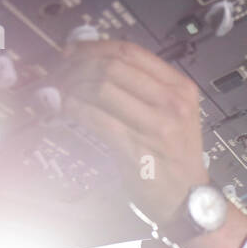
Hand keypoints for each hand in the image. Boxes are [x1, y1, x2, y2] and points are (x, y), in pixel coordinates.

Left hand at [61, 40, 206, 223]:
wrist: (187, 200)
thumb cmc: (175, 158)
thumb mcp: (175, 115)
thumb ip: (145, 89)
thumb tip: (95, 65)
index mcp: (180, 88)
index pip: (131, 52)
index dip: (95, 47)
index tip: (73, 52)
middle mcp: (171, 103)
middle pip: (113, 67)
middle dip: (78, 66)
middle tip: (59, 72)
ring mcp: (155, 126)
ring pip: (101, 89)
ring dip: (72, 86)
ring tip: (59, 90)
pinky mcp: (135, 148)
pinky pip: (95, 117)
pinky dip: (73, 108)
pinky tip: (64, 107)